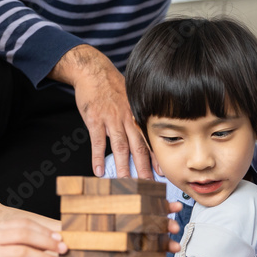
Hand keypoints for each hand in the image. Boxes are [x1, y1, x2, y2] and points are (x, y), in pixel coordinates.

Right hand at [50, 45, 152, 179]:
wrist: (93, 70)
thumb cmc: (112, 86)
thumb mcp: (130, 98)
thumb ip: (137, 116)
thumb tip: (144, 132)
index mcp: (137, 115)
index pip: (150, 139)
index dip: (156, 156)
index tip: (162, 173)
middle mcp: (128, 118)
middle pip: (138, 147)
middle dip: (144, 168)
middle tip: (149, 186)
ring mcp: (111, 119)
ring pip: (120, 147)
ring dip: (123, 167)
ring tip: (125, 184)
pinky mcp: (95, 120)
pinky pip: (97, 142)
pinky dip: (98, 157)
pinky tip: (98, 171)